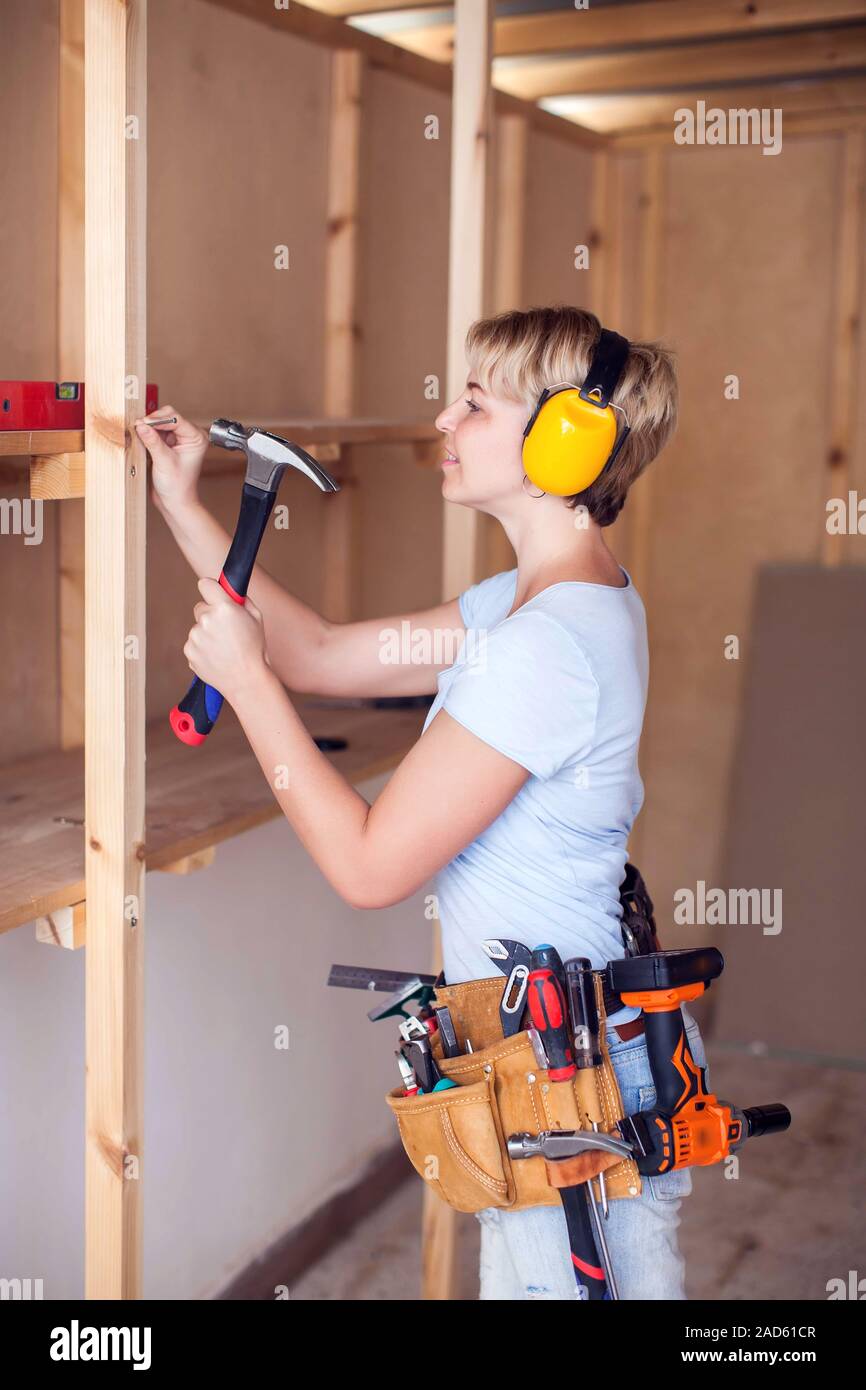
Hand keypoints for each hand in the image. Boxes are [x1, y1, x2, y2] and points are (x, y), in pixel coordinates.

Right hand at [134, 405, 206, 511]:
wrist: (175, 501)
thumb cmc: (177, 486)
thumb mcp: (164, 462)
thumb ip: (152, 441)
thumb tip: (141, 425)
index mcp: (196, 438)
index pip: (175, 419)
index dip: (158, 419)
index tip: (143, 423)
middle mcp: (189, 436)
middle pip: (168, 417)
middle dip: (152, 422)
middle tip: (138, 427)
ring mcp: (178, 439)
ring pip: (160, 424)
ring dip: (148, 428)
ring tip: (137, 433)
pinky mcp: (168, 444)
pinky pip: (155, 433)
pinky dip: (147, 434)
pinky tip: (140, 439)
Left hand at [183, 577, 270, 704]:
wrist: (246, 680)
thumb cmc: (254, 650)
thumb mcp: (257, 618)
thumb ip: (241, 600)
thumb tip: (231, 591)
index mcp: (224, 608)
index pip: (205, 584)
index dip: (210, 588)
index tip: (212, 593)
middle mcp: (206, 619)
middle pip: (200, 608)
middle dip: (210, 615)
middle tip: (225, 630)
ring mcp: (195, 636)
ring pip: (197, 628)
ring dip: (207, 634)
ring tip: (223, 648)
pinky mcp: (189, 650)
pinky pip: (193, 643)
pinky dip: (202, 649)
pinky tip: (216, 656)